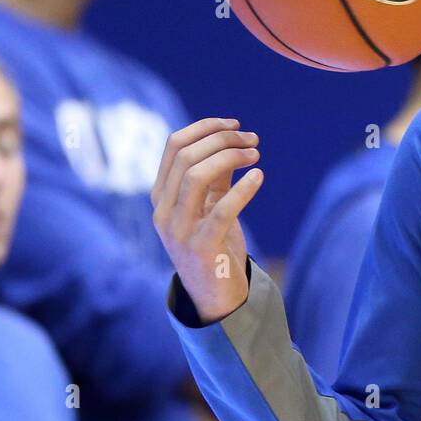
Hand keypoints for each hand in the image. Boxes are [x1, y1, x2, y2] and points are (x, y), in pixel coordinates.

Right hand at [152, 118, 263, 323]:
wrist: (214, 296)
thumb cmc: (214, 245)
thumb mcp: (210, 205)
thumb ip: (216, 176)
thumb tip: (233, 141)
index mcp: (161, 195)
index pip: (174, 145)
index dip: (206, 127)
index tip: (235, 125)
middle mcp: (163, 211)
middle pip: (187, 156)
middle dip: (223, 140)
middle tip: (253, 140)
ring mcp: (178, 230)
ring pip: (196, 176)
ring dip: (231, 157)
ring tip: (256, 154)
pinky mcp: (201, 248)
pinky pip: (220, 210)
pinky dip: (242, 189)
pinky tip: (259, 177)